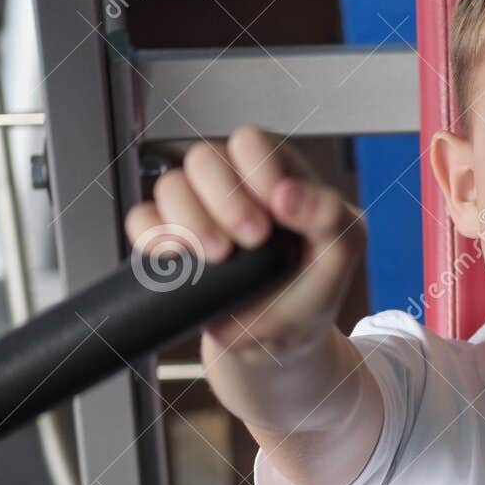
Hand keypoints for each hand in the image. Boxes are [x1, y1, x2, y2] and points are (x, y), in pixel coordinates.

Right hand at [124, 126, 365, 356]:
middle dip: (226, 201)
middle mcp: (232, 183)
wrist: (279, 342)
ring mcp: (197, 209)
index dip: (258, 169)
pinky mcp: (169, 239)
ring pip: (170, 186)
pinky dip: (156, 239)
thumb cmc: (313, 289)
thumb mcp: (342, 252)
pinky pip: (141, 221)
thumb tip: (286, 194)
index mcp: (276, 172)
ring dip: (192, 222)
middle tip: (252, 239)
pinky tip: (185, 259)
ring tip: (220, 257)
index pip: (251, 142)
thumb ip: (329, 216)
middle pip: (203, 158)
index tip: (277, 210)